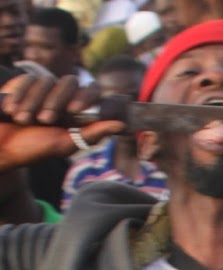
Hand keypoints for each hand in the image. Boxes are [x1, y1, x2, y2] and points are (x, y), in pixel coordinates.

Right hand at [0, 73, 120, 172]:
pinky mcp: (22, 83)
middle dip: (55, 101)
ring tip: (24, 120)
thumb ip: (92, 134)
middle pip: (69, 82)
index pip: (92, 90)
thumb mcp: (66, 144)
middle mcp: (62, 96)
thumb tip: (121, 125)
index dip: (86, 96)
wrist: (2, 146)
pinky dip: (19, 96)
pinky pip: (26, 80)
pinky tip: (12, 111)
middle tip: (45, 120)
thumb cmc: (35, 148)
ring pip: (45, 81)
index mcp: (77, 109)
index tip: (73, 111)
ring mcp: (42, 88)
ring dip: (34, 102)